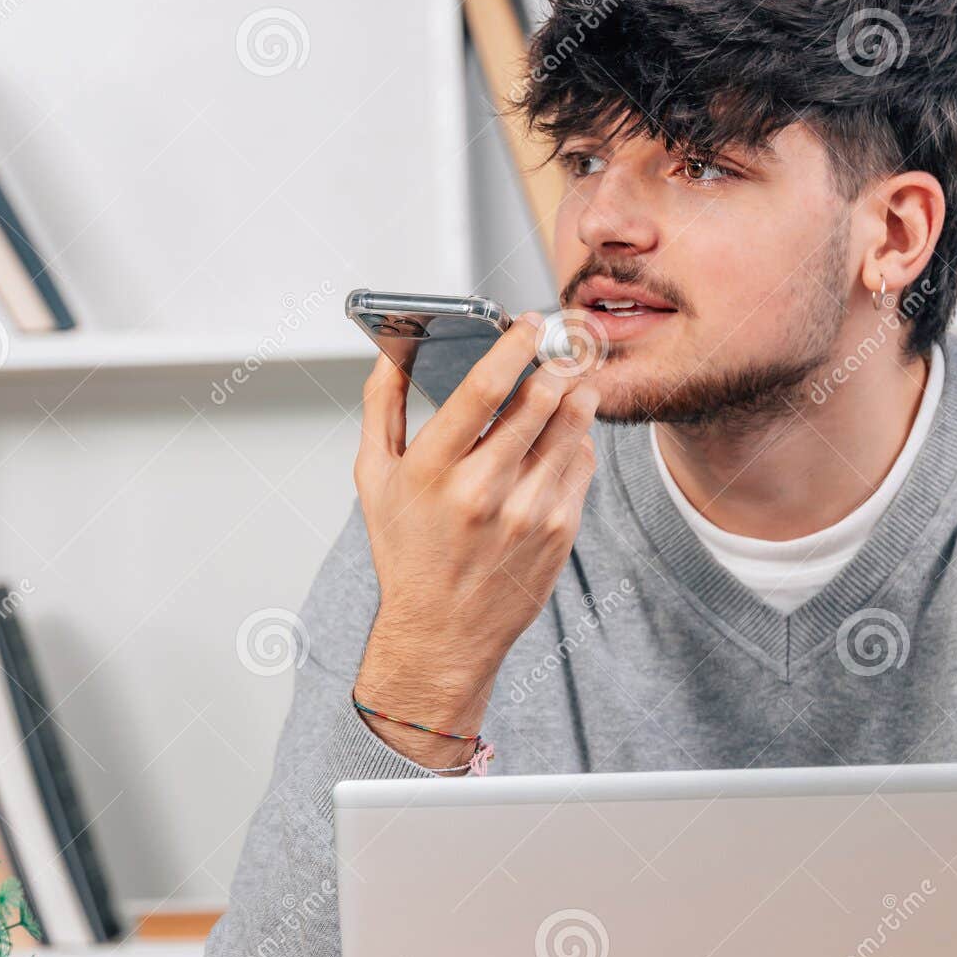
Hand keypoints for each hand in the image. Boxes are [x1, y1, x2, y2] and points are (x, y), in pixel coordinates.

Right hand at [352, 314, 599, 767]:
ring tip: (570, 379)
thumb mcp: (373, 478)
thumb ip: (381, 406)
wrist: (442, 633)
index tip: (529, 323)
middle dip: (557, 362)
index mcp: (432, 471)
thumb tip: (394, 351)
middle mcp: (482, 491)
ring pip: (572, 426)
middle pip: (540, 400)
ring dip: (575, 393)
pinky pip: (583, 462)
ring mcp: (527, 513)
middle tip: (562, 344)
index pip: (483, 389)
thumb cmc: (407, 554)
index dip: (514, 345)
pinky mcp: (559, 531)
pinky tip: (562, 435)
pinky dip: (578, 438)